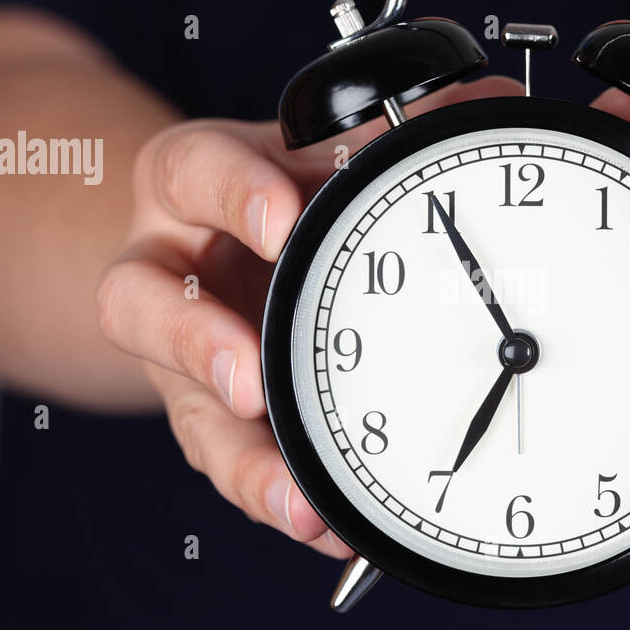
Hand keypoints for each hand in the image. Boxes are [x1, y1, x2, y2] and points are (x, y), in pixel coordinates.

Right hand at [96, 76, 522, 558]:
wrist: (217, 237)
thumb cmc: (282, 191)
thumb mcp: (322, 155)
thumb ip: (391, 140)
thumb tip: (491, 106)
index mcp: (197, 183)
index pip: (193, 172)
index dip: (230, 192)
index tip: (280, 219)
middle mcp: (169, 265)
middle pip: (139, 299)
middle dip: (194, 340)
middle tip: (251, 379)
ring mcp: (178, 347)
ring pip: (175, 400)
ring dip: (235, 452)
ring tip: (292, 493)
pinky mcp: (201, 409)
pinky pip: (225, 458)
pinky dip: (272, 493)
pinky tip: (322, 523)